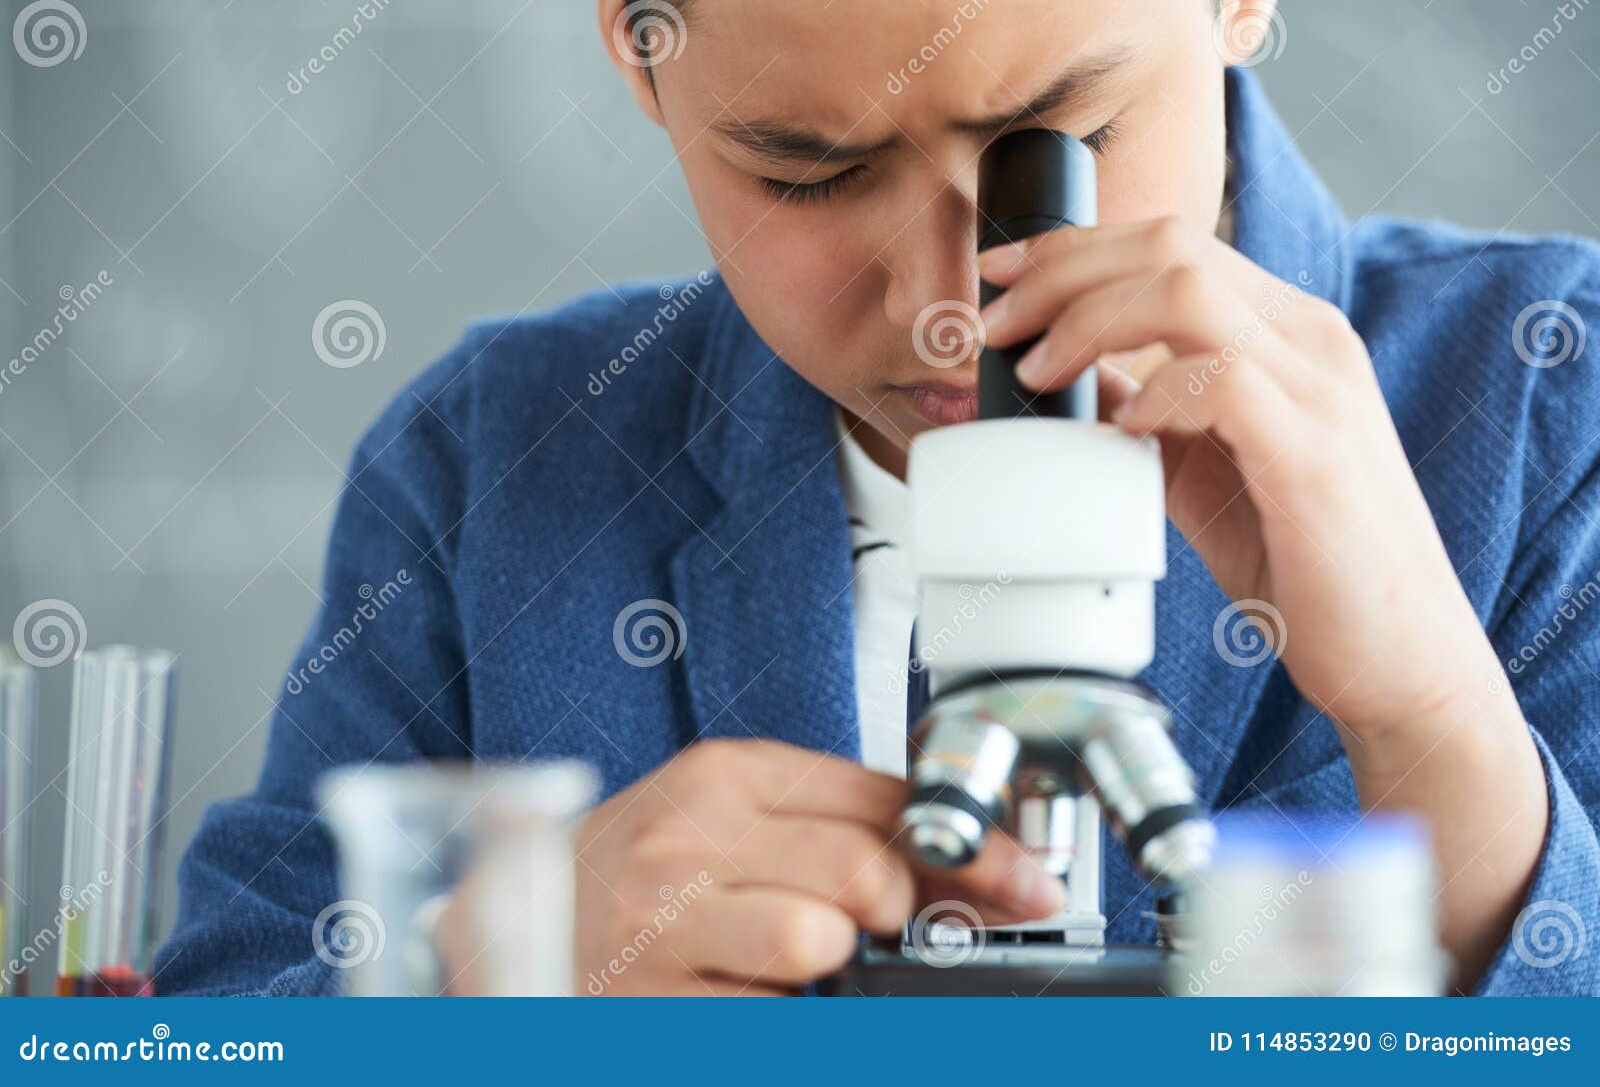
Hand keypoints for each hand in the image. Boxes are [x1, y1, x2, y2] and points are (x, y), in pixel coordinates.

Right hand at [570, 738, 1064, 995]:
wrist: (511, 927)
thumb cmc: (632, 870)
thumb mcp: (723, 816)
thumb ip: (828, 823)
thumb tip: (957, 864)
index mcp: (726, 776)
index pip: (885, 797)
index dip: (973, 848)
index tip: (1024, 884)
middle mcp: (691, 835)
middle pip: (865, 869)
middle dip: (904, 911)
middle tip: (892, 930)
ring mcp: (665, 921)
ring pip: (819, 940)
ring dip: (832, 966)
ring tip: (787, 961)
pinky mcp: (652, 1001)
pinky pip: (772, 1016)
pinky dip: (787, 1014)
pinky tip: (749, 998)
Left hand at [978, 217, 1500, 739]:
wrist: (1398, 652)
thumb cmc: (1303, 561)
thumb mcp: (1203, 467)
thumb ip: (1149, 411)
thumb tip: (1074, 374)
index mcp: (1283, 333)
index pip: (1171, 242)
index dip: (1073, 247)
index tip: (1002, 276)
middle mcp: (1309, 341)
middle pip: (1170, 246)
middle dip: (1061, 273)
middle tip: (995, 325)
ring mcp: (1321, 390)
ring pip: (1187, 292)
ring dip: (1088, 321)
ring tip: (1039, 372)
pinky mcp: (1317, 454)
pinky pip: (1222, 381)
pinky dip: (1155, 393)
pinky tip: (1121, 428)